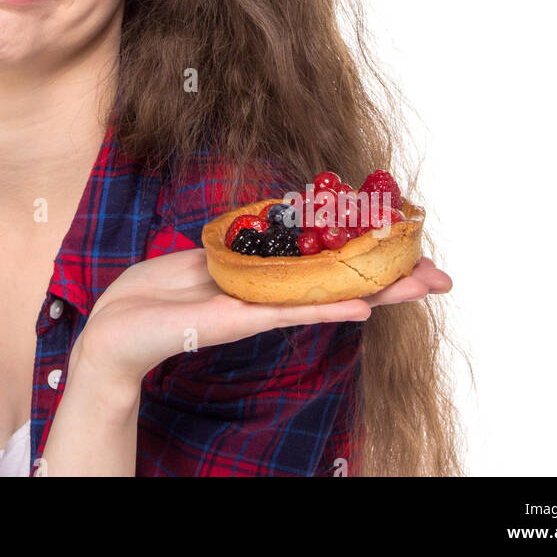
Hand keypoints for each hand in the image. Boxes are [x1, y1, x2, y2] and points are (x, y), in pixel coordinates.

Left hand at [77, 249, 452, 387]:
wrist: (115, 328)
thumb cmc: (154, 293)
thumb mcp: (204, 256)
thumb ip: (242, 247)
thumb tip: (273, 227)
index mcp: (264, 275)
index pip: (327, 261)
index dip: (369, 256)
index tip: (413, 247)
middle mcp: (269, 294)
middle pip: (341, 281)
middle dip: (391, 277)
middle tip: (441, 278)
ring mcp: (258, 309)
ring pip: (327, 296)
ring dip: (376, 291)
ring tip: (421, 286)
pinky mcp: (236, 320)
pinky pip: (288, 311)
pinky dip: (325, 308)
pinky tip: (361, 306)